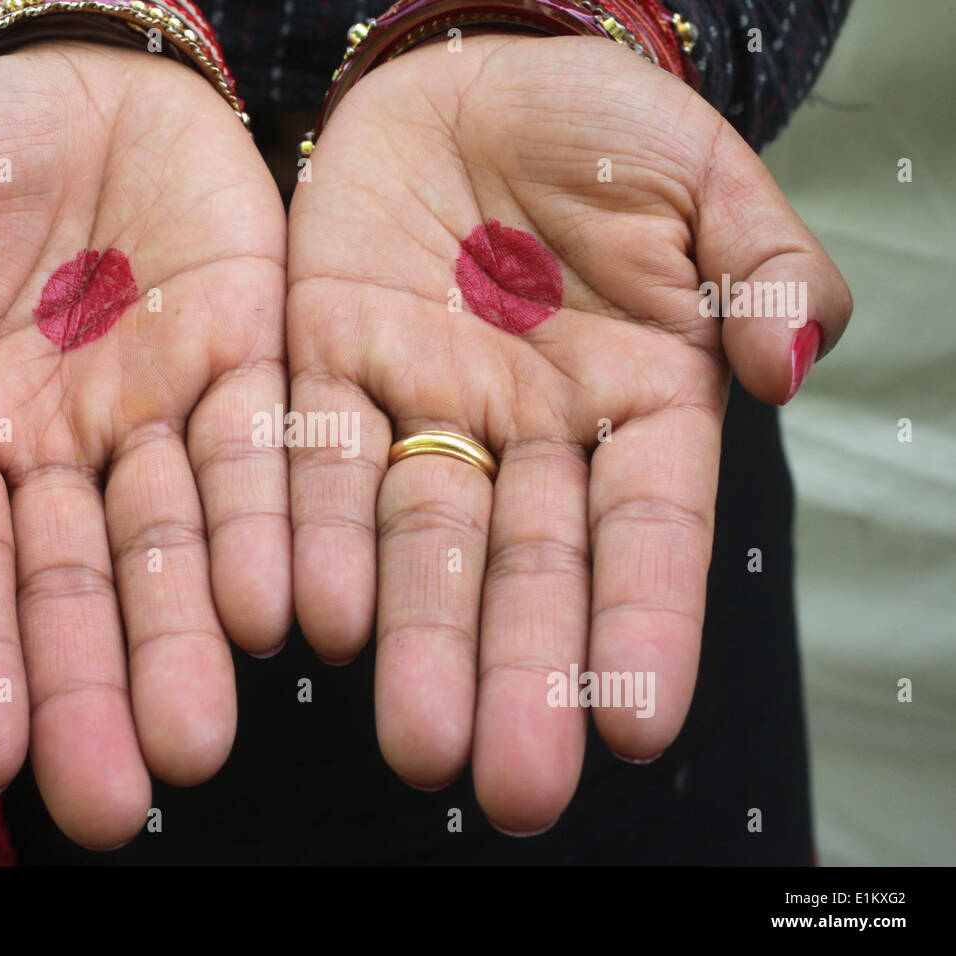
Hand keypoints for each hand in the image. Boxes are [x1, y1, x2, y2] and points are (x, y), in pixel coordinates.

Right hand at [0, 41, 289, 847]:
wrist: (92, 94)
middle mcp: (62, 451)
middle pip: (77, 585)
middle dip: (91, 689)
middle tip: (110, 797)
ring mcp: (160, 418)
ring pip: (175, 545)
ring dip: (188, 641)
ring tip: (198, 739)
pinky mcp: (248, 368)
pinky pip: (263, 455)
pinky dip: (274, 530)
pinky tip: (288, 613)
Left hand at [287, 33, 850, 832]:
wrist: (467, 71)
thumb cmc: (596, 121)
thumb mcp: (701, 174)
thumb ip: (762, 264)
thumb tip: (790, 364)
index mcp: (638, 401)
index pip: (647, 532)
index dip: (645, 625)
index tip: (638, 725)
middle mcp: (529, 432)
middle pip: (526, 571)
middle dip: (520, 675)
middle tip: (513, 788)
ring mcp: (424, 407)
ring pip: (417, 543)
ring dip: (417, 642)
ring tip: (417, 742)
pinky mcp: (326, 367)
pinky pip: (315, 462)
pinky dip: (311, 538)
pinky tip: (311, 619)